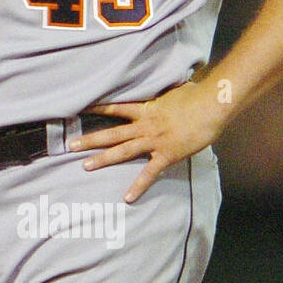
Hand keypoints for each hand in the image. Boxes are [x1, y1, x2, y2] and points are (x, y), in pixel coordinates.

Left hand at [70, 80, 226, 202]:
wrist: (212, 106)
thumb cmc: (197, 95)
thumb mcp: (175, 90)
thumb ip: (164, 92)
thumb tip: (165, 84)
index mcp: (146, 109)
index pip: (116, 108)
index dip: (97, 108)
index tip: (80, 109)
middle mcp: (145, 126)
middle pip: (112, 133)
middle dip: (90, 140)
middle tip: (71, 145)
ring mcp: (154, 141)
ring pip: (123, 151)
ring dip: (103, 159)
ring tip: (85, 166)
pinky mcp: (167, 155)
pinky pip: (149, 173)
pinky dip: (138, 186)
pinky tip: (127, 197)